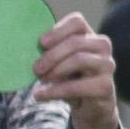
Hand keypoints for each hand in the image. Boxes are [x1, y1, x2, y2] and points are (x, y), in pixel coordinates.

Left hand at [33, 11, 122, 128]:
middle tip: (35, 69)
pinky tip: (41, 95)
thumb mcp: (59, 63)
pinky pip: (77, 86)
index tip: (41, 43)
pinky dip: (55, 91)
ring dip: (55, 71)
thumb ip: (49, 53)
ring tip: (41, 81)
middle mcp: (102, 47)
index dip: (58, 30)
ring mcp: (107, 65)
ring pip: (79, 59)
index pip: (77, 22)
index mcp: (89, 36)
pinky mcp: (106, 86)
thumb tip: (22, 48)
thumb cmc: (71, 79)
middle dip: (51, 56)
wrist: (90, 107)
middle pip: (76, 42)